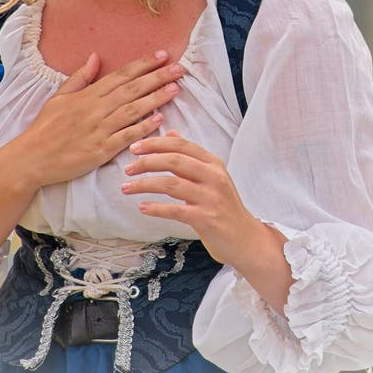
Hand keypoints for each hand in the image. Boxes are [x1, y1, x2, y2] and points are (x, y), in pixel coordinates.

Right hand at [18, 51, 183, 187]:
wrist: (31, 158)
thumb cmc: (45, 127)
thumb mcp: (59, 97)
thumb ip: (80, 77)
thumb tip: (95, 56)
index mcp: (87, 95)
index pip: (121, 75)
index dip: (143, 64)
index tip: (162, 55)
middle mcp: (95, 109)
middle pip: (131, 89)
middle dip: (157, 77)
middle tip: (179, 68)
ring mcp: (99, 129)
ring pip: (132, 110)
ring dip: (155, 98)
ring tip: (175, 88)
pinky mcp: (100, 150)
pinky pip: (126, 136)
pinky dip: (143, 127)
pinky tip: (159, 119)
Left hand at [121, 130, 293, 314]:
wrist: (245, 239)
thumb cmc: (223, 206)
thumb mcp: (210, 176)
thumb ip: (189, 156)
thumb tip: (170, 133)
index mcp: (213, 163)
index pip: (181, 145)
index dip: (155, 143)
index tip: (135, 148)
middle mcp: (213, 176)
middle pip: (174, 160)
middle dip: (146, 162)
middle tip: (127, 168)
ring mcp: (211, 197)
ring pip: (171, 184)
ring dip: (145, 184)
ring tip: (126, 187)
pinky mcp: (206, 218)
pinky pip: (175, 210)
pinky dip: (156, 208)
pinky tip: (143, 207)